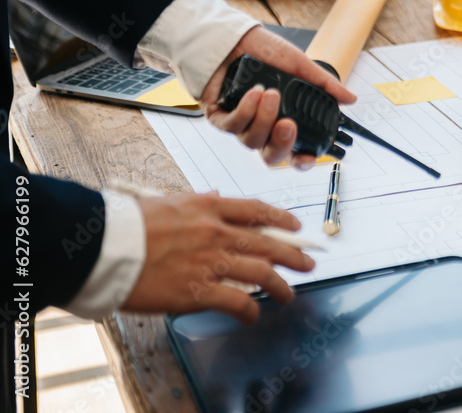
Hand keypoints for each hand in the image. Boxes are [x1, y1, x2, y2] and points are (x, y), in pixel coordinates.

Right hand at [123, 192, 314, 323]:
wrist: (104, 246)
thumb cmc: (128, 224)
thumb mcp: (168, 201)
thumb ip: (198, 202)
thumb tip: (216, 196)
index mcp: (208, 207)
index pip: (256, 211)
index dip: (280, 219)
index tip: (295, 226)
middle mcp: (216, 232)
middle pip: (267, 243)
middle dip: (293, 255)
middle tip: (308, 262)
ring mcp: (210, 261)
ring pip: (261, 273)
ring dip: (279, 286)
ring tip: (288, 294)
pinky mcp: (198, 290)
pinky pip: (237, 302)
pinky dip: (249, 310)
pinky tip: (252, 315)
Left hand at [200, 26, 356, 167]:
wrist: (234, 36)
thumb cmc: (265, 52)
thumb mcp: (300, 65)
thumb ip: (324, 84)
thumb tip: (350, 98)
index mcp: (285, 120)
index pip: (294, 151)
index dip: (301, 161)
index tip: (308, 157)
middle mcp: (263, 128)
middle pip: (272, 156)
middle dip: (281, 143)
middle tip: (287, 124)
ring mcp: (241, 125)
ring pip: (252, 141)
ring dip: (263, 118)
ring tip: (269, 92)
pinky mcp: (220, 117)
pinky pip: (233, 126)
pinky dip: (245, 110)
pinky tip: (253, 93)